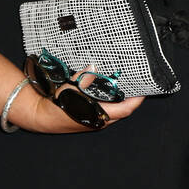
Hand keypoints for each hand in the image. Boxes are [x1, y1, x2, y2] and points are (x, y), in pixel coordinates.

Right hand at [25, 74, 145, 132]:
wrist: (43, 116)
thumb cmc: (57, 105)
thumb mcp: (70, 88)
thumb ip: (83, 78)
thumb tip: (93, 67)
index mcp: (98, 114)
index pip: (125, 109)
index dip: (137, 100)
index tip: (144, 90)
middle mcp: (100, 121)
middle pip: (123, 110)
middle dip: (131, 98)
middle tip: (136, 83)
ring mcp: (96, 121)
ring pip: (115, 111)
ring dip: (121, 99)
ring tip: (126, 85)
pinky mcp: (91, 119)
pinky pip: (106, 110)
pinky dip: (111, 101)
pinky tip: (110, 90)